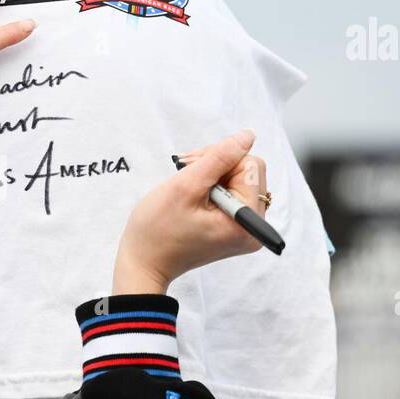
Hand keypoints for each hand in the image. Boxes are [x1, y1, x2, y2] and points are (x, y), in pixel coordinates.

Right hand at [113, 130, 267, 294]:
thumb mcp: (185, 187)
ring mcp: (246, 229)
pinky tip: (194, 195)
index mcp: (247, 221)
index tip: (191, 171)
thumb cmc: (158, 230)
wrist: (145, 263)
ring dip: (213, 174)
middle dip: (218, 165)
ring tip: (188, 188)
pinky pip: (235, 192)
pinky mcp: (236, 227)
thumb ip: (219, 158)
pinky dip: (214, 186)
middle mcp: (254, 228)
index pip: (250, 165)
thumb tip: (247, 136)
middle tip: (187, 177)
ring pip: (241, 178)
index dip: (220, 159)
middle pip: (249, 171)